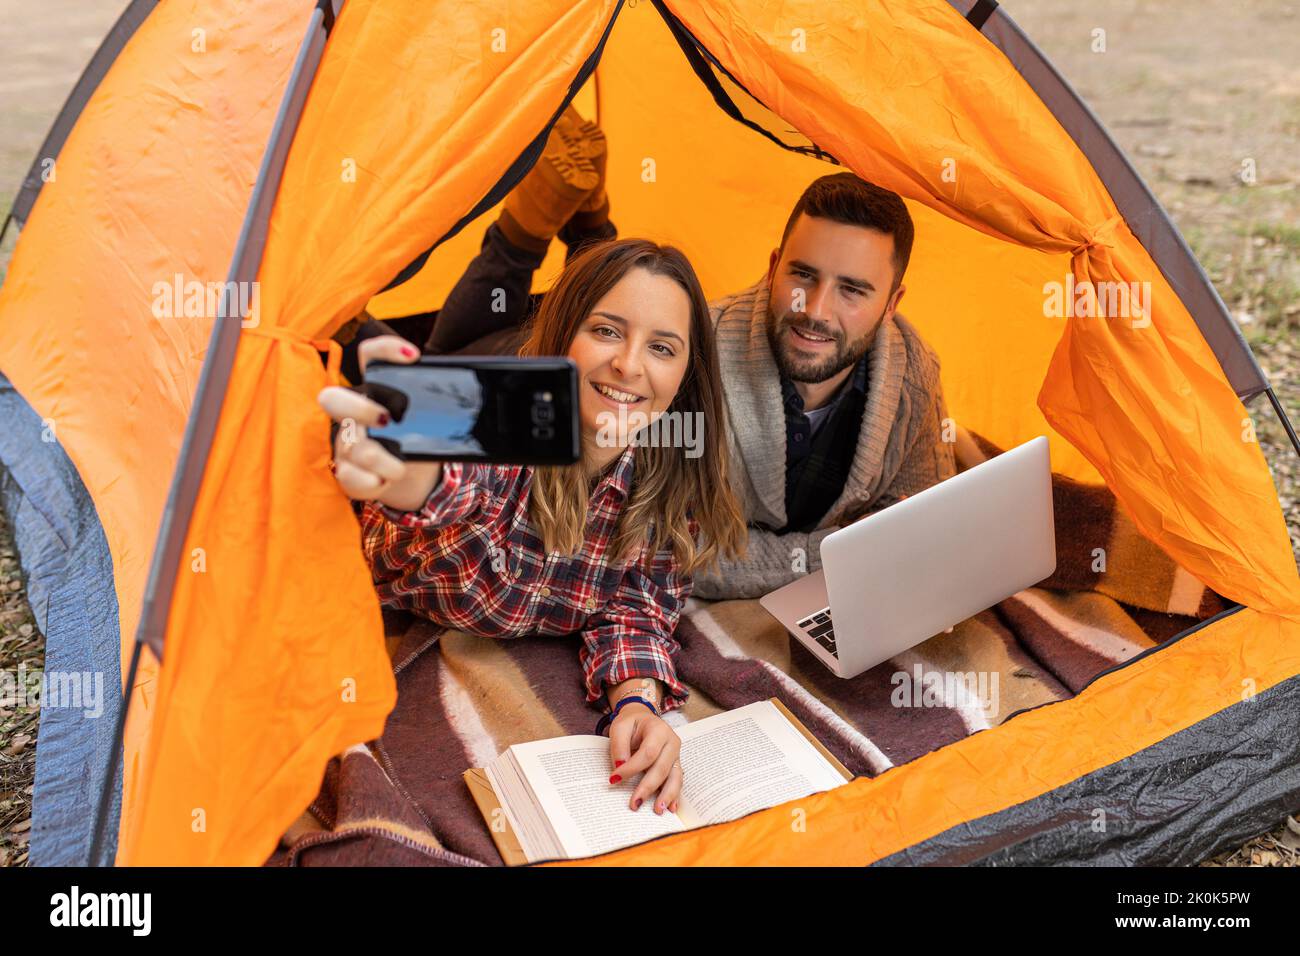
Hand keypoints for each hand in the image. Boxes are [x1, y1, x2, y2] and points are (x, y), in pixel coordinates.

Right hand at [316, 335, 443, 512]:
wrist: (414, 477)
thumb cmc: (419, 438)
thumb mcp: (431, 420)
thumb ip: (441, 405)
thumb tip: (485, 390)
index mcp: (375, 390)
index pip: (369, 356)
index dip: (384, 348)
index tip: (414, 355)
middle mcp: (353, 413)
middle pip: (333, 398)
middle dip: (360, 408)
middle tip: (388, 420)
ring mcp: (346, 442)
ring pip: (353, 447)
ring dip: (384, 461)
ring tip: (401, 468)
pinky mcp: (346, 471)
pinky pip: (349, 477)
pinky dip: (371, 483)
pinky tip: (384, 482)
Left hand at [608, 703, 681, 814]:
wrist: (643, 719)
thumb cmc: (631, 723)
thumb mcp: (620, 726)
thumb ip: (619, 744)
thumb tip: (620, 766)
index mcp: (659, 730)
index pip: (648, 753)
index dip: (632, 768)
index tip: (614, 779)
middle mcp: (672, 742)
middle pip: (662, 768)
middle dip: (648, 787)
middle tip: (634, 804)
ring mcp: (676, 755)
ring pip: (675, 777)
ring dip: (666, 795)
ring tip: (658, 810)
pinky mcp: (675, 765)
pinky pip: (677, 781)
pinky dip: (675, 795)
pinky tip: (671, 808)